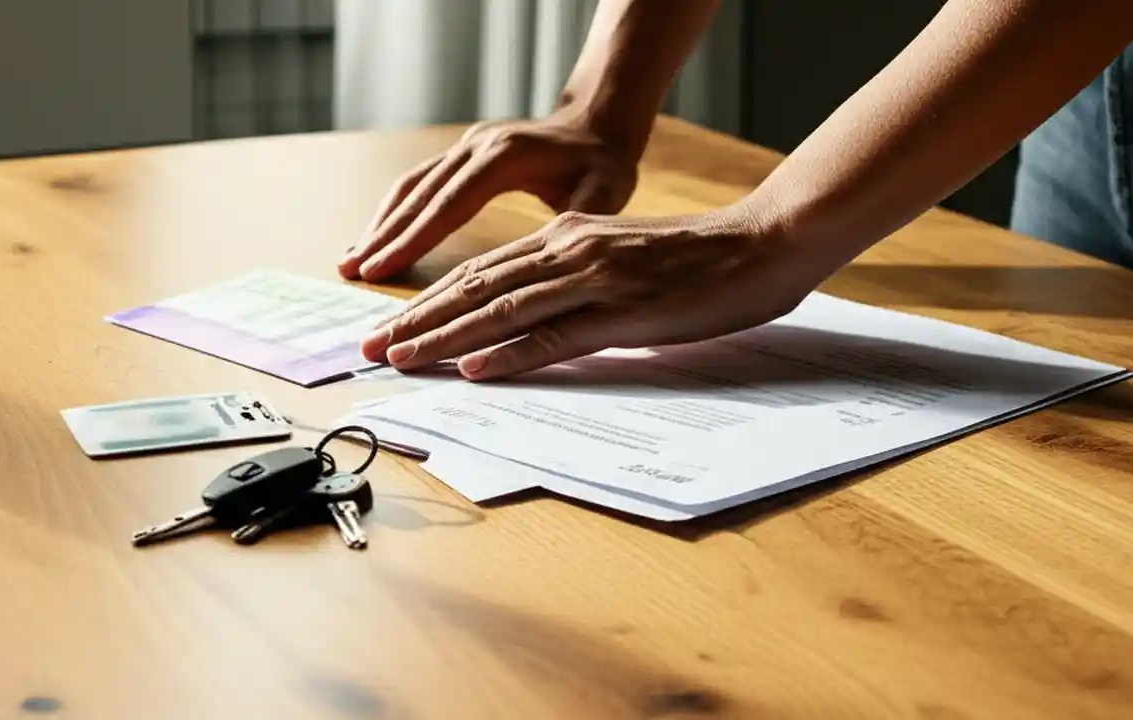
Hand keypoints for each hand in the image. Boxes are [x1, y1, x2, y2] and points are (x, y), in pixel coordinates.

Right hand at [339, 114, 639, 281]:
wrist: (596, 122)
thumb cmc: (603, 163)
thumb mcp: (604, 193)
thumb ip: (578, 222)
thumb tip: (556, 259)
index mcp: (503, 158)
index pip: (448, 205)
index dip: (412, 240)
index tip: (379, 270)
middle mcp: (475, 147)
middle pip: (418, 196)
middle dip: (382, 237)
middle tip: (350, 272)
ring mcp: (464, 147)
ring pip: (410, 187)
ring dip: (379, 224)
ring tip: (351, 261)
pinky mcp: (460, 155)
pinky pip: (418, 183)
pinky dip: (393, 212)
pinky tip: (376, 239)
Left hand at [360, 206, 841, 380]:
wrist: (763, 243)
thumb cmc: (696, 259)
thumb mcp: (620, 260)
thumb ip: (574, 280)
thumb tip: (530, 319)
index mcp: (565, 237)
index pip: (478, 272)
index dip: (427, 301)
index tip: (389, 327)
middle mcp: (569, 251)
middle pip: (475, 289)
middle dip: (416, 321)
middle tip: (369, 349)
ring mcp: (595, 279)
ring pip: (502, 311)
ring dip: (444, 337)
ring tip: (400, 358)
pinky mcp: (624, 312)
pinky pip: (556, 336)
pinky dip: (510, 354)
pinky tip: (474, 368)